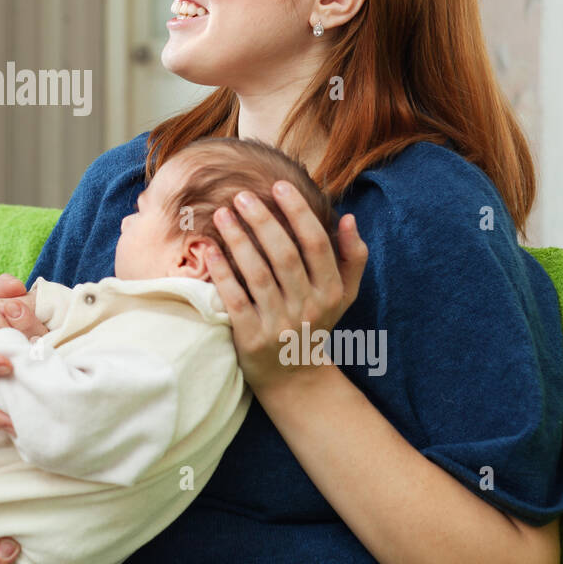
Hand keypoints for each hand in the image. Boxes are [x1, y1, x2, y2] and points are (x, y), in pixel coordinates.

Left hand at [205, 183, 367, 392]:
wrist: (294, 377)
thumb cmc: (316, 323)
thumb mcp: (343, 295)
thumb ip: (352, 257)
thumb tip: (349, 218)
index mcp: (331, 291)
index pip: (316, 244)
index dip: (298, 212)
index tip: (280, 186)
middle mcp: (308, 307)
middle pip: (285, 256)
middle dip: (263, 221)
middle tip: (242, 195)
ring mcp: (279, 324)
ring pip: (258, 274)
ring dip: (239, 240)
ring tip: (222, 214)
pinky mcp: (251, 338)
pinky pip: (235, 300)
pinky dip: (222, 273)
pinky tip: (210, 249)